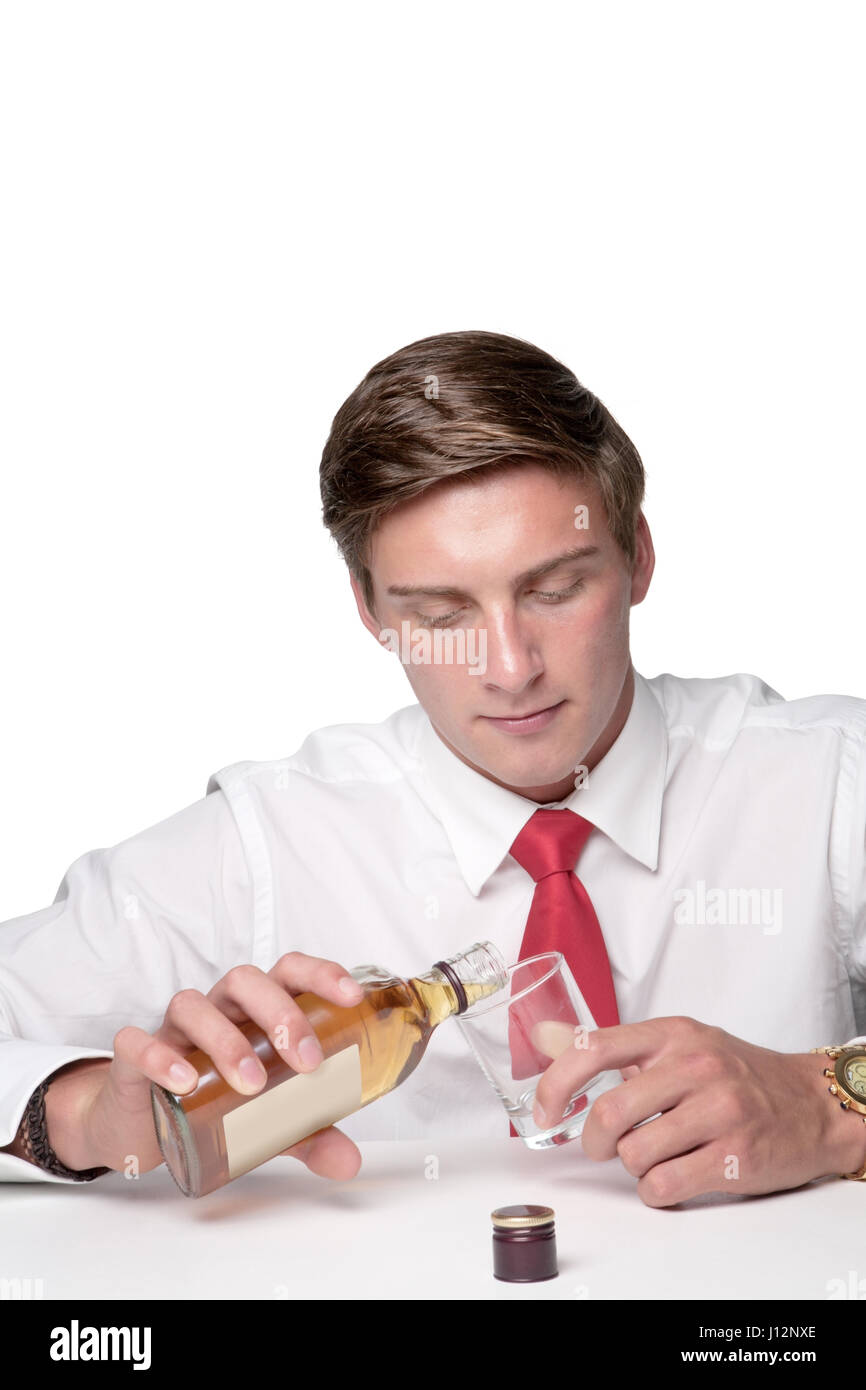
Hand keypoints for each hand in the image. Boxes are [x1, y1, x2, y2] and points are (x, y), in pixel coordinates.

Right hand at [53, 953, 365, 1180]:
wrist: (142, 1125)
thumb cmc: (214, 1101)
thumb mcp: (268, 1120)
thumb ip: (309, 1133)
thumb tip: (349, 1162)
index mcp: (255, 1011)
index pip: (288, 971)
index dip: (321, 973)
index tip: (351, 998)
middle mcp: (217, 1009)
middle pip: (245, 981)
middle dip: (281, 1014)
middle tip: (306, 1063)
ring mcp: (174, 1030)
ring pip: (193, 1004)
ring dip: (227, 1040)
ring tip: (250, 1084)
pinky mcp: (133, 1059)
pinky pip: (137, 1042)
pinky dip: (159, 1056)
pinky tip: (184, 1082)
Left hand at [531, 1015, 865, 1206]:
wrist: (810, 1104)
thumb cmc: (736, 1075)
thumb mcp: (679, 1043)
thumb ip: (615, 1047)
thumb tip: (544, 1034)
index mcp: (673, 1034)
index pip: (595, 1048)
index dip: (556, 1084)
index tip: (544, 1112)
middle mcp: (695, 1067)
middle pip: (611, 1113)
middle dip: (594, 1141)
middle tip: (602, 1147)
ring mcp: (719, 1111)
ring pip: (636, 1154)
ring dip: (632, 1166)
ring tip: (654, 1156)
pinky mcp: (736, 1157)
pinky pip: (665, 1186)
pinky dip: (656, 1191)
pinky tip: (671, 1178)